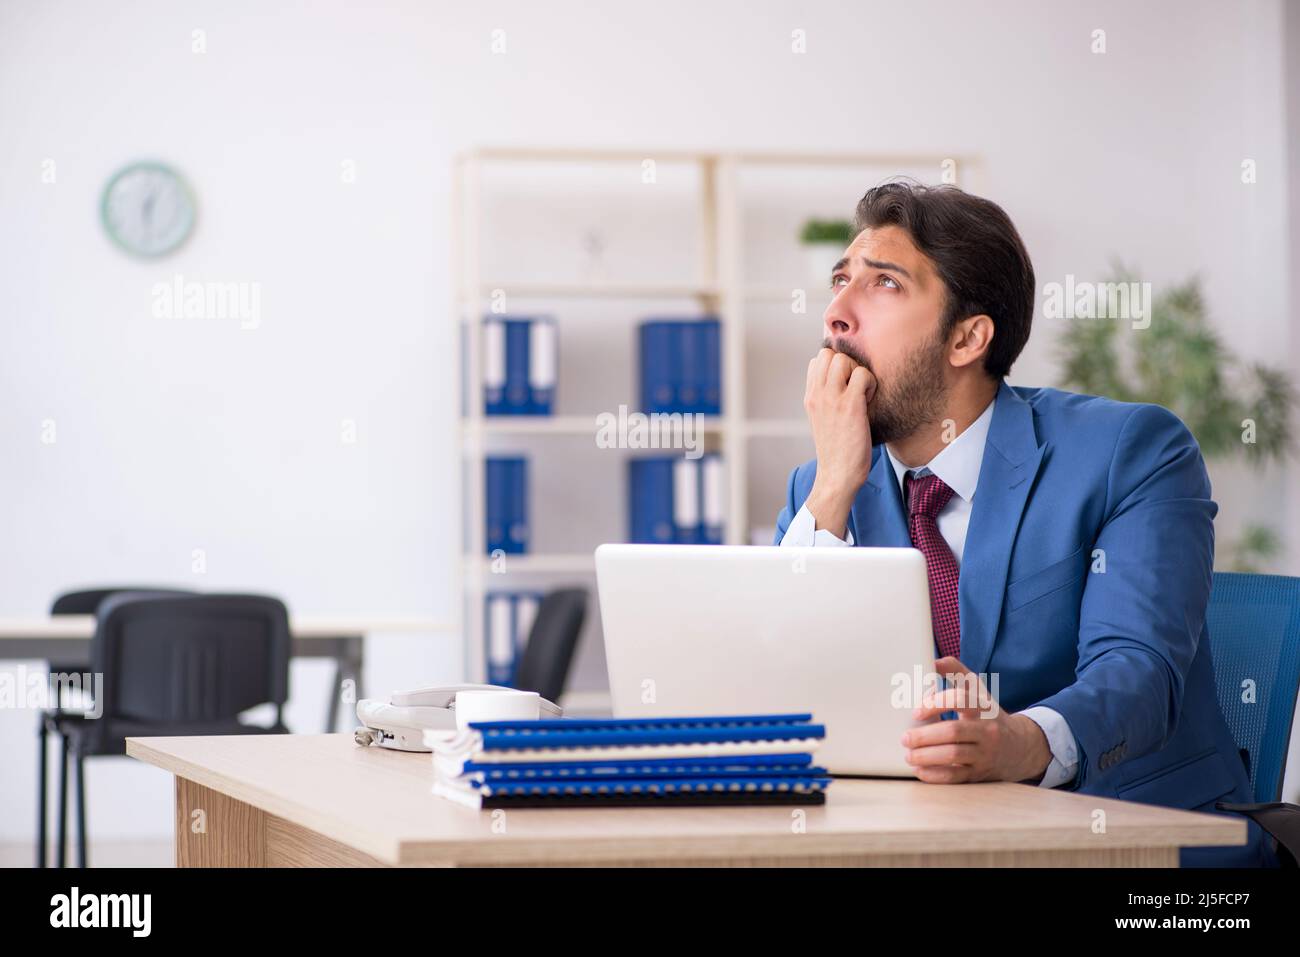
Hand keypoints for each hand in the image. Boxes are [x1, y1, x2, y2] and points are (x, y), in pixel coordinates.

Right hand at [803, 346, 875, 537]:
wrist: (837, 475)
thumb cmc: (836, 450)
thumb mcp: (822, 420)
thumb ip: (826, 398)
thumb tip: (843, 381)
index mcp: (810, 397)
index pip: (817, 361)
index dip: (836, 365)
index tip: (846, 384)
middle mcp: (817, 394)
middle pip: (829, 354)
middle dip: (847, 364)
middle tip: (856, 386)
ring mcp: (831, 398)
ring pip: (844, 359)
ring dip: (859, 371)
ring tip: (863, 392)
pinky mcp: (850, 406)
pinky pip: (863, 375)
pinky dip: (871, 383)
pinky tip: (870, 401)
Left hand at [901, 657, 1052, 783]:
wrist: (1020, 747)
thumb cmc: (989, 714)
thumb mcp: (978, 690)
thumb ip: (956, 671)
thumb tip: (931, 661)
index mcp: (983, 707)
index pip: (961, 700)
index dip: (937, 703)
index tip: (916, 711)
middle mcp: (986, 731)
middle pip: (954, 732)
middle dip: (925, 736)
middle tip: (905, 737)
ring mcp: (984, 754)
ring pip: (953, 756)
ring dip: (926, 756)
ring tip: (908, 754)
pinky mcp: (979, 774)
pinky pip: (955, 777)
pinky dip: (935, 775)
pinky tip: (919, 770)